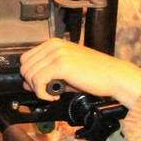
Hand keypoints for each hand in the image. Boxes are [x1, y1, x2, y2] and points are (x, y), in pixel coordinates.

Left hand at [19, 39, 140, 105]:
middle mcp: (54, 46)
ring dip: (38, 89)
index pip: (26, 59)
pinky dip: (42, 93)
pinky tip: (55, 96)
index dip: (30, 76)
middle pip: (25, 67)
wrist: (114, 76)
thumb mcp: (65, 73)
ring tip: (53, 93)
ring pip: (30, 74)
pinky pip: (38, 81)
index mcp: (54, 44)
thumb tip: (26, 83)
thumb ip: (45, 76)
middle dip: (33, 83)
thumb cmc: (95, 74)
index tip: (40, 86)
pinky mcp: (61, 64)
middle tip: (47, 91)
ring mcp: (57, 53)